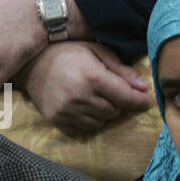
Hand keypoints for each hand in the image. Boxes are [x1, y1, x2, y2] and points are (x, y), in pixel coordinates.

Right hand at [18, 42, 150, 131]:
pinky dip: (90, 120)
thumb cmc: (67, 52)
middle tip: (111, 92)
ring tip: (96, 98)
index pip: (125, 97)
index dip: (139, 100)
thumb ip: (120, 70)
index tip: (147, 101)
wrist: (31, 63)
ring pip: (101, 122)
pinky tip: (84, 106)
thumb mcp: (96, 52)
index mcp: (93, 77)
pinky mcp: (57, 120)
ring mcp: (67, 111)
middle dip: (118, 103)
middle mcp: (80, 97)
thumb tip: (143, 88)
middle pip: (114, 111)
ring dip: (104, 112)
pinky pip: (84, 128)